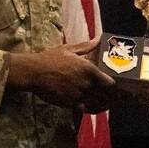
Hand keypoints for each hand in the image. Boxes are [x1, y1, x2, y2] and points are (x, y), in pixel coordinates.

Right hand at [7, 39, 121, 110]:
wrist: (33, 72)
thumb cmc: (50, 59)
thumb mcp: (69, 49)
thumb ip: (87, 46)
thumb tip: (98, 39)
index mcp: (89, 70)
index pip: (110, 84)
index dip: (115, 88)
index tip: (115, 88)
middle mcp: (86, 84)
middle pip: (106, 96)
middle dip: (110, 98)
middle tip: (111, 97)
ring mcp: (78, 95)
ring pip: (96, 103)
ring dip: (100, 104)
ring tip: (100, 102)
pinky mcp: (69, 103)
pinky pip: (83, 108)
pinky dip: (86, 108)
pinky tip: (86, 105)